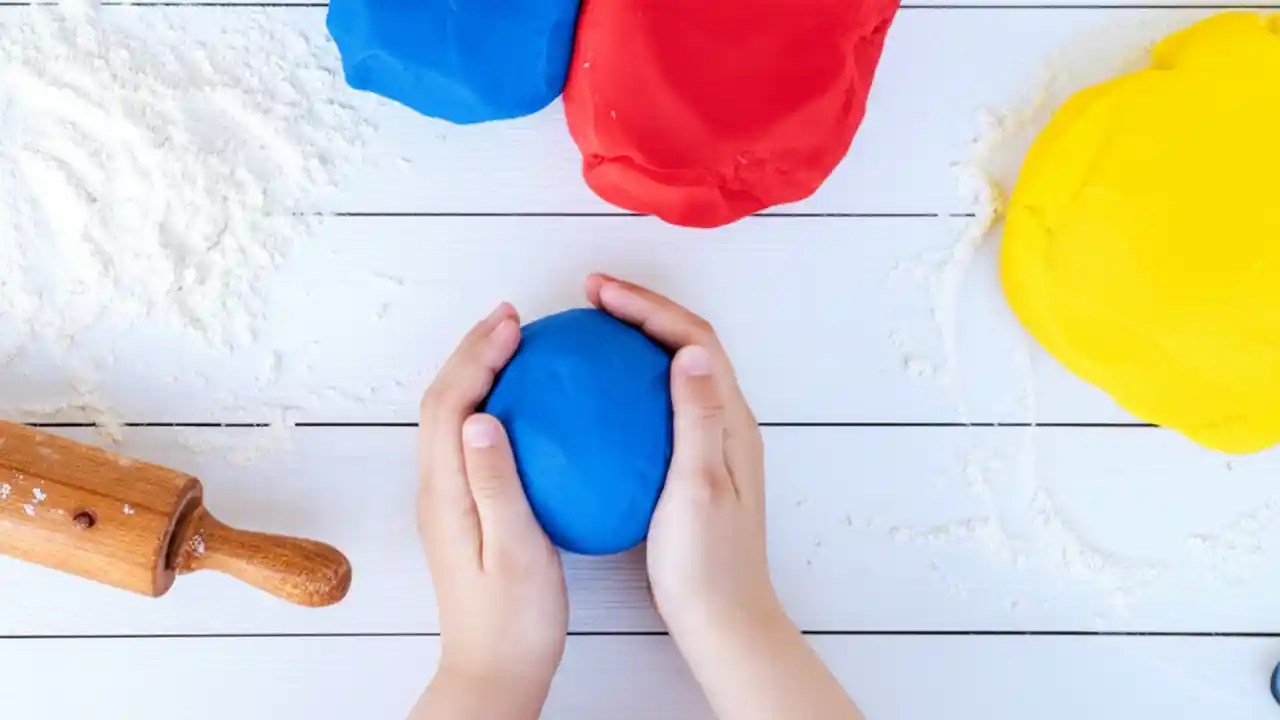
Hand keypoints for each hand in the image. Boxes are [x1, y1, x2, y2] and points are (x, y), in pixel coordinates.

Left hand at [412, 303, 567, 719]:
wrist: (494, 670)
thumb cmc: (514, 619)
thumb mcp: (514, 551)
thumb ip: (496, 484)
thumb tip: (482, 417)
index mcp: (446, 493)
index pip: (451, 405)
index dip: (477, 357)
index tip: (513, 325)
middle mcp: (436, 489)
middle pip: (442, 401)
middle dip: (471, 351)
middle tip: (511, 318)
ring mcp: (446, 499)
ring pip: (451, 417)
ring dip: (475, 372)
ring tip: (513, 344)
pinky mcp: (462, 509)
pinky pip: (467, 438)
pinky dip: (487, 402)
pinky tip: (524, 402)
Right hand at [587, 274, 861, 719]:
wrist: (722, 619)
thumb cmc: (707, 563)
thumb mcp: (698, 487)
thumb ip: (697, 417)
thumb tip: (689, 350)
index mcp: (731, 421)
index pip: (693, 339)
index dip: (648, 305)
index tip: (598, 292)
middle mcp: (727, 423)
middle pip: (686, 343)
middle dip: (641, 309)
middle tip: (591, 296)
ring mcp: (711, 443)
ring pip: (674, 370)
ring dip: (636, 340)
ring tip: (589, 331)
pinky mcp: (692, 465)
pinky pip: (659, 404)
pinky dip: (629, 384)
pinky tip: (590, 402)